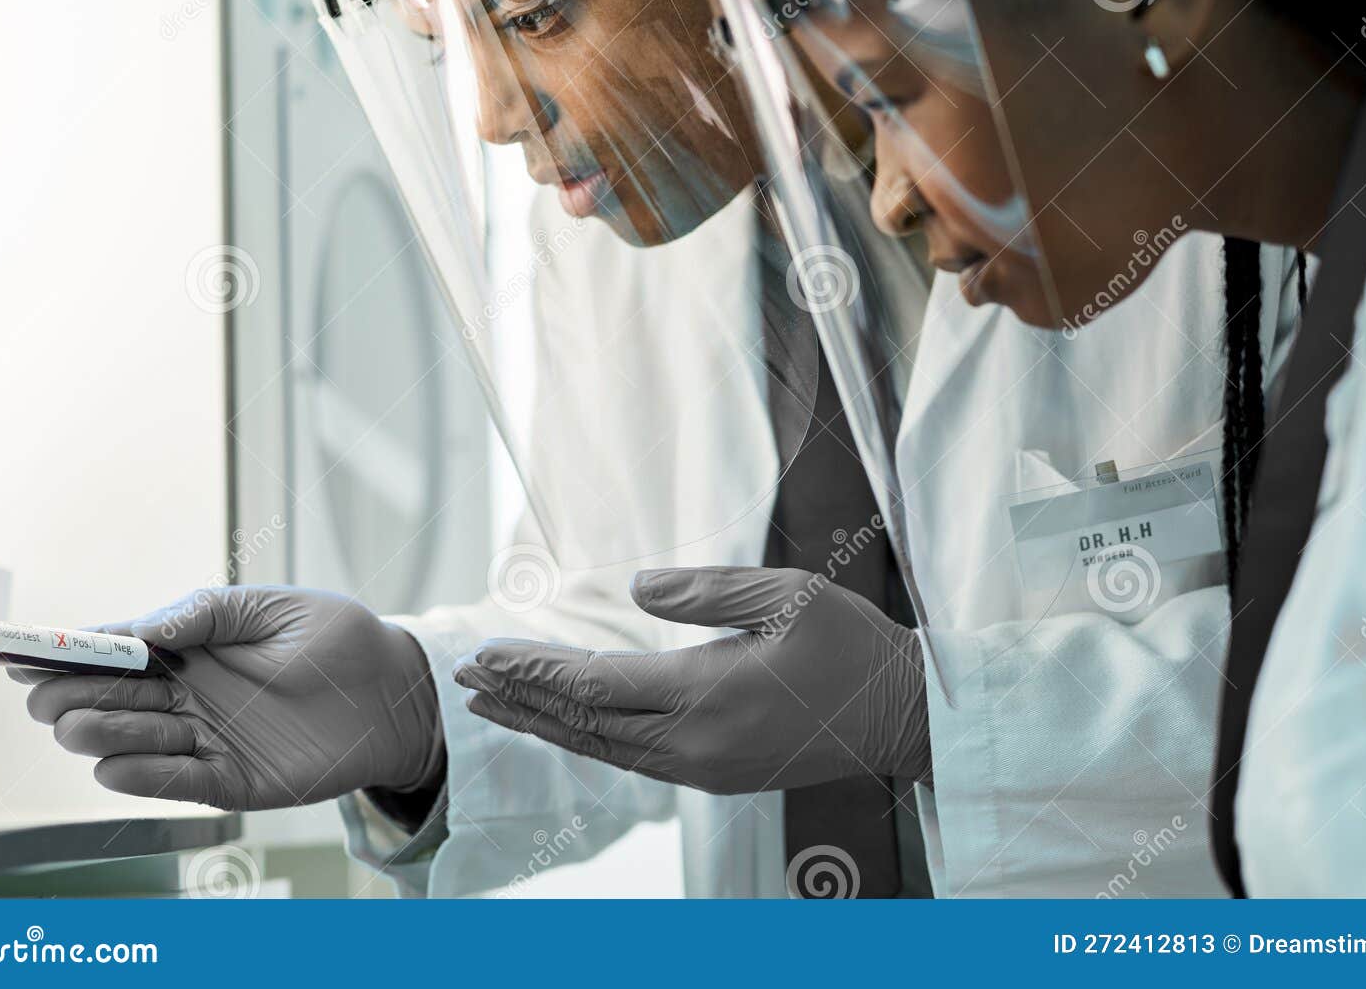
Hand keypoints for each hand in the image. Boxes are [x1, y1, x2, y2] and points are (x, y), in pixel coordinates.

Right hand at [12, 586, 442, 809]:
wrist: (398, 690)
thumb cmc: (337, 639)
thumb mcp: (272, 608)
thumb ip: (206, 613)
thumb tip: (139, 629)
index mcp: (189, 651)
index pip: (116, 654)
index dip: (69, 654)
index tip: (25, 656)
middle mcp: (188, 699)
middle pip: (111, 701)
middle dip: (74, 698)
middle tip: (50, 698)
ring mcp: (208, 741)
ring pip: (134, 744)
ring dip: (104, 735)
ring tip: (84, 726)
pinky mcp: (235, 781)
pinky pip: (181, 784)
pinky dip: (145, 778)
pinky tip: (113, 767)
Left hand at [453, 566, 929, 794]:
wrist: (902, 717)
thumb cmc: (850, 644)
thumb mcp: (786, 594)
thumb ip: (706, 591)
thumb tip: (634, 588)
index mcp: (707, 696)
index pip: (595, 686)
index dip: (535, 669)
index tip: (484, 654)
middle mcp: (695, 745)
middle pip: (583, 725)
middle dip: (521, 698)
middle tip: (463, 678)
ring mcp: (703, 770)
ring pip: (602, 750)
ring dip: (544, 723)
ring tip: (496, 703)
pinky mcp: (715, 777)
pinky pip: (632, 761)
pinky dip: (586, 739)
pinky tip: (565, 724)